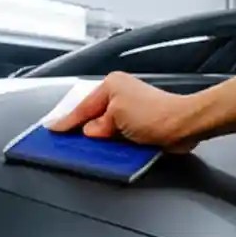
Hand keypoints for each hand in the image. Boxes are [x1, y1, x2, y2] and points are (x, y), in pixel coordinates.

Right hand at [47, 72, 200, 152]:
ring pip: (103, 126)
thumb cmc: (155, 115)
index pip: (82, 106)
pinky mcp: (137, 124)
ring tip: (79, 148)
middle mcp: (119, 94)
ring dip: (96, 138)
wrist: (183, 126)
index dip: (66, 121)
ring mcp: (128, 109)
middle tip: (62, 141)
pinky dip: (109, 142)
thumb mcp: (116, 117)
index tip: (52, 130)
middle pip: (91, 115)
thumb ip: (97, 125)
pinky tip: (103, 150)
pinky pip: (115, 134)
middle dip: (80, 128)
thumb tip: (89, 132)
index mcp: (111, 85)